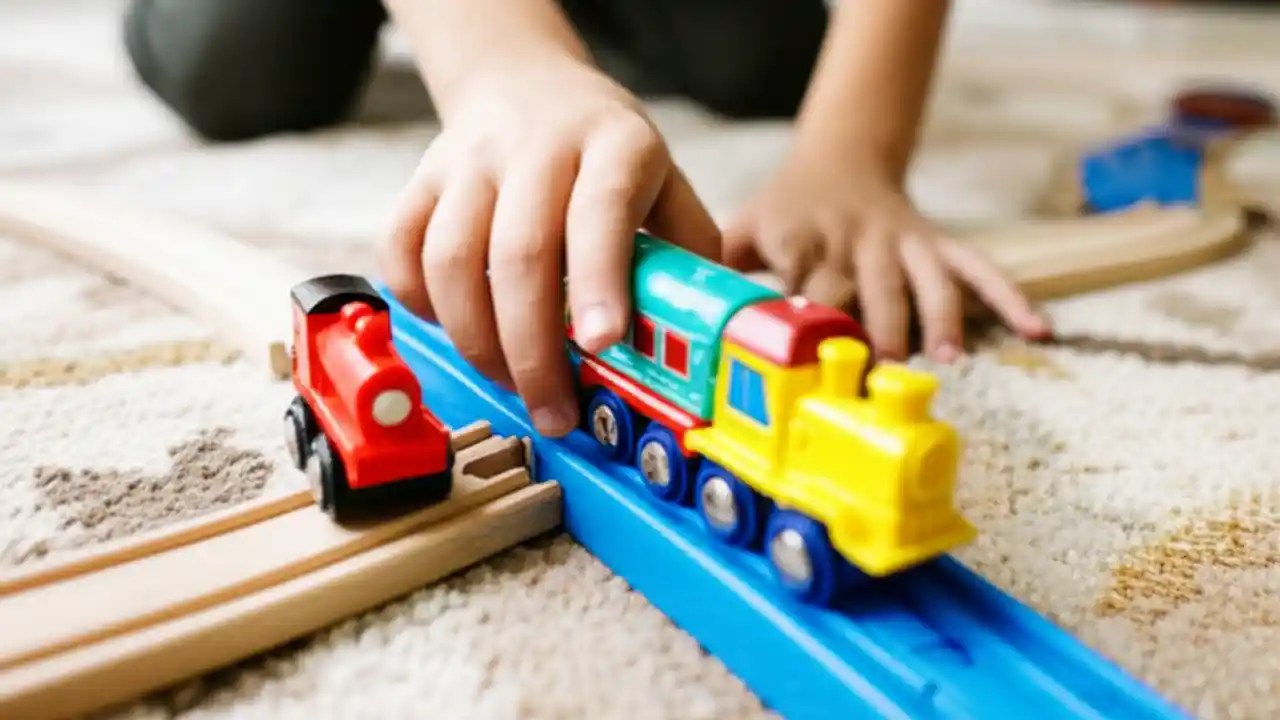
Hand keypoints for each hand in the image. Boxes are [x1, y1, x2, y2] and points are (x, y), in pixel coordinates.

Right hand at [379, 55, 719, 436]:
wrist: (526, 84)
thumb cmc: (606, 155)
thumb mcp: (666, 184)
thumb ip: (686, 253)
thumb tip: (704, 338)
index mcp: (612, 144)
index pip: (601, 211)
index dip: (600, 281)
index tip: (602, 345)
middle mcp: (536, 146)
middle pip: (520, 253)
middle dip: (533, 350)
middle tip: (554, 411)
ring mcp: (469, 160)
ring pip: (451, 260)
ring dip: (478, 341)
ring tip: (512, 382)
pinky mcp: (422, 179)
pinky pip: (401, 251)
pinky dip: (421, 306)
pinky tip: (459, 330)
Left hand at [721, 148, 1050, 361]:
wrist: (839, 156)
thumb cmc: (785, 209)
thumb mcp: (744, 226)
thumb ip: (721, 265)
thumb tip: (686, 314)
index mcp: (802, 236)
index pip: (805, 276)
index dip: (808, 311)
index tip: (808, 353)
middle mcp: (856, 238)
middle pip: (869, 287)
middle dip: (874, 329)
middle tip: (877, 378)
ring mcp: (903, 241)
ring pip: (927, 281)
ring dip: (936, 319)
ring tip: (943, 361)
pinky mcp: (938, 243)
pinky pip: (979, 268)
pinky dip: (1011, 297)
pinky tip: (1039, 329)